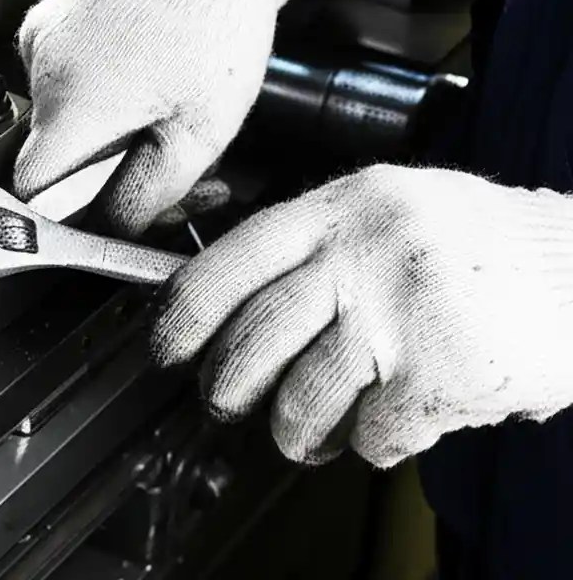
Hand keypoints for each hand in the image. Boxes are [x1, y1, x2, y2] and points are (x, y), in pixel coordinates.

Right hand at [13, 0, 319, 237]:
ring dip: (104, 128)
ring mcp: (41, 40)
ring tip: (157, 104)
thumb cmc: (218, 28)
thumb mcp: (200, 138)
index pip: (31, 190)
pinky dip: (94, 89)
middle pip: (51, 155)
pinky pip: (57, 78)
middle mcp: (44, 70)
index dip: (62, 214)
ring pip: (58, 117)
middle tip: (163, 157)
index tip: (92, 214)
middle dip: (104, 168)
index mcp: (73, 106)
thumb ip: (145, 199)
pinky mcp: (47, 19)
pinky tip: (136, 74)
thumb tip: (112, 232)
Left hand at [151, 165, 572, 466]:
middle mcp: (365, 252)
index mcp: (343, 206)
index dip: (181, 316)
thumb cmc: (485, 247)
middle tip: (227, 402)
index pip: (229, 263)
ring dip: (296, 432)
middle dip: (226, 388)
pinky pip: (372, 436)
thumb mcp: (392, 210)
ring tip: (307, 432)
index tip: (165, 347)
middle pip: (252, 339)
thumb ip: (315, 245)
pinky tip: (395, 421)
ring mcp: (402, 312)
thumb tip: (227, 302)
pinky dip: (374, 444)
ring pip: (301, 399)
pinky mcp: (441, 372)